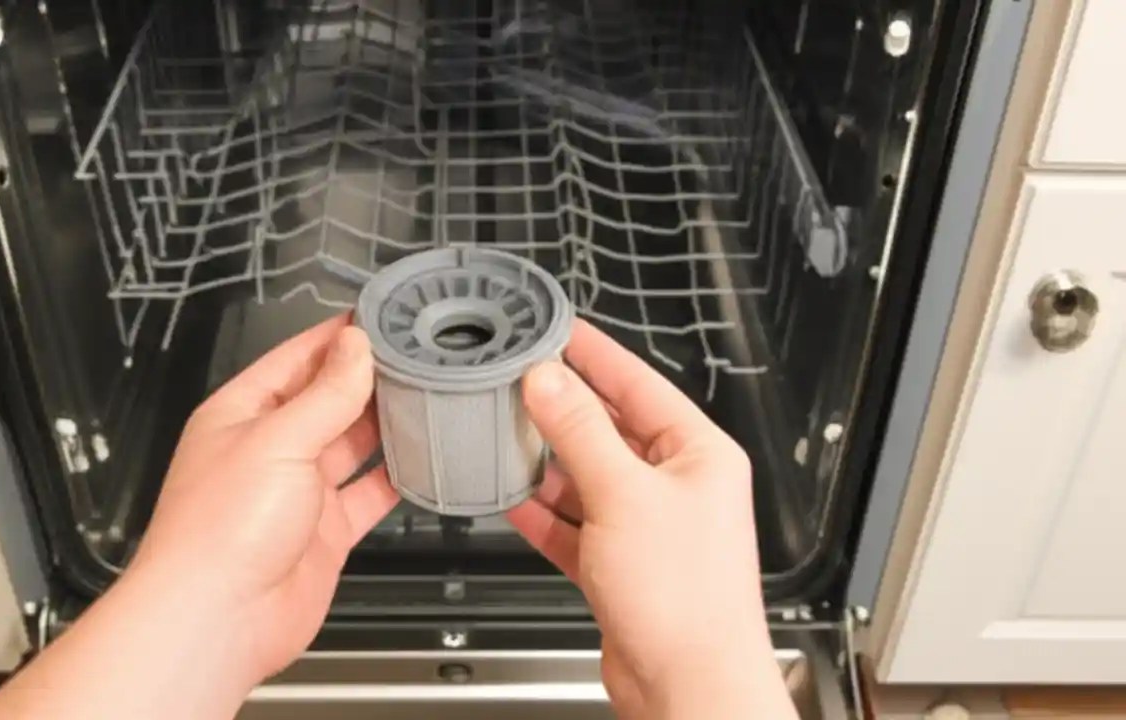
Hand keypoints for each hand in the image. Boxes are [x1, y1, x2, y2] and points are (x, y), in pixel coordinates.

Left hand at [129, 314, 398, 680]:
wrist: (218, 619)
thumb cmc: (218, 530)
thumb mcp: (277, 441)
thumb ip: (325, 394)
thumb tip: (355, 347)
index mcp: (242, 414)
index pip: (298, 359)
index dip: (339, 338)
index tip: (382, 320)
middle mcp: (269, 449)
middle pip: (329, 400)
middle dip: (370, 380)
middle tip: (419, 359)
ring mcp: (298, 492)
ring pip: (352, 446)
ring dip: (386, 427)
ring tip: (428, 400)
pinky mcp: (324, 532)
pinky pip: (367, 494)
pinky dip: (395, 479)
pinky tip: (421, 462)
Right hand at [507, 320, 795, 718]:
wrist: (689, 688)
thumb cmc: (687, 600)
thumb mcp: (624, 496)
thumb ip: (581, 433)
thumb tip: (549, 380)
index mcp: (698, 455)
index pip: (639, 383)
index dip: (595, 354)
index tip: (557, 331)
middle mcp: (678, 486)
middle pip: (610, 430)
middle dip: (562, 412)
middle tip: (515, 386)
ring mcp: (650, 527)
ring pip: (589, 479)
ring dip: (548, 467)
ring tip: (505, 443)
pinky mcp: (623, 566)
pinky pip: (577, 526)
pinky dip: (546, 516)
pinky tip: (515, 504)